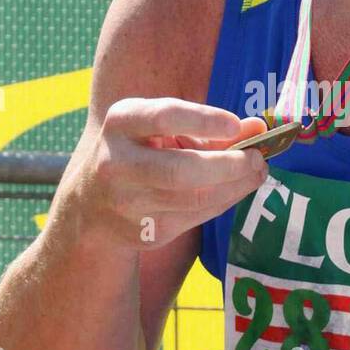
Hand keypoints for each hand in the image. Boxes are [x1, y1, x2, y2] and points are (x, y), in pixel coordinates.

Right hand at [75, 97, 268, 250]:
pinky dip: (223, 201)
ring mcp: (128, 203)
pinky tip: (236, 189)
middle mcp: (117, 163)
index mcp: (120, 123)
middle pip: (179, 170)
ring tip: (257, 172)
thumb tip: (258, 128)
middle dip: (227, 166)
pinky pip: (195, 217)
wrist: (91, 204)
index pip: (163, 117)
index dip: (203, 120)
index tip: (235, 125)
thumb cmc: (139, 152)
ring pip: (193, 199)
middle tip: (257, 159)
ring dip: (234, 186)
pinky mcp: (144, 233)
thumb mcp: (159, 128)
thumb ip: (207, 127)